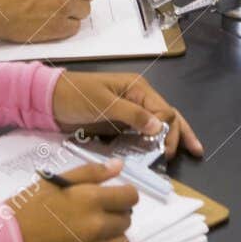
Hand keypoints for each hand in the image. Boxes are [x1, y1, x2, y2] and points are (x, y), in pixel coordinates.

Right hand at [9, 160, 136, 241]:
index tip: (115, 194)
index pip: (131, 196)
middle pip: (127, 218)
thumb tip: (119, 166)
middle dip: (117, 212)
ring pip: (123, 239)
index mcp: (91, 199)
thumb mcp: (59, 181)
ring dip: (114, 232)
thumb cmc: (31, 206)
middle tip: (98, 210)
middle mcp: (97, 225)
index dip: (125, 193)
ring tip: (95, 228)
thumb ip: (92, 173)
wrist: (10, 239)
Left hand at [52, 71, 202, 158]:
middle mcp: (138, 98)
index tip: (166, 151)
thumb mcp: (105, 103)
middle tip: (190, 152)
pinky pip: (140, 134)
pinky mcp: (119, 124)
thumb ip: (132, 115)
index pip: (164, 110)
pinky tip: (158, 154)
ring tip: (187, 152)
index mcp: (137, 88)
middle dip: (180, 133)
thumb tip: (160, 127)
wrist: (50, 100)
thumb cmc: (77, 96)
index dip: (169, 130)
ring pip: (157, 125)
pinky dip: (152, 143)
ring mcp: (128, 112)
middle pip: (167, 116)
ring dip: (171, 138)